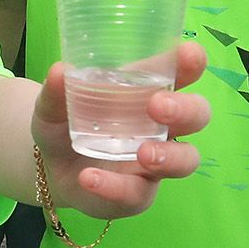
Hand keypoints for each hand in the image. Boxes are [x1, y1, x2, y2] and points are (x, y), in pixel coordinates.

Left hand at [32, 44, 211, 216]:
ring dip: (169, 155)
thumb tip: (59, 71)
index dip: (192, 63)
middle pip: (197, 115)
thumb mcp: (53, 105)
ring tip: (144, 153)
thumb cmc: (66, 123)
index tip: (189, 54)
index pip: (182, 72)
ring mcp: (155, 162)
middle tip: (157, 106)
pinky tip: (89, 178)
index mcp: (150, 92)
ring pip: (186, 160)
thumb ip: (56, 90)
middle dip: (185, 109)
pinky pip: (136, 193)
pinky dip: (113, 186)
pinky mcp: (137, 193)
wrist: (50, 167)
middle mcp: (162, 126)